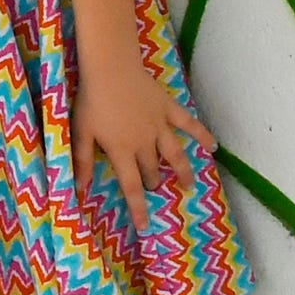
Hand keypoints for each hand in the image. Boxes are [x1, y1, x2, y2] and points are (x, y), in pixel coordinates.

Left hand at [76, 61, 215, 235]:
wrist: (110, 69)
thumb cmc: (91, 100)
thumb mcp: (81, 132)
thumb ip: (82, 161)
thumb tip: (80, 188)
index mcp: (122, 151)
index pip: (132, 186)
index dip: (139, 207)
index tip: (145, 226)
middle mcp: (145, 143)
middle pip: (152, 170)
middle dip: (154, 182)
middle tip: (155, 187)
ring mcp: (160, 126)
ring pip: (175, 155)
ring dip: (182, 171)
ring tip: (188, 184)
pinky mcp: (168, 109)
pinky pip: (189, 124)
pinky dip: (202, 135)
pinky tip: (214, 146)